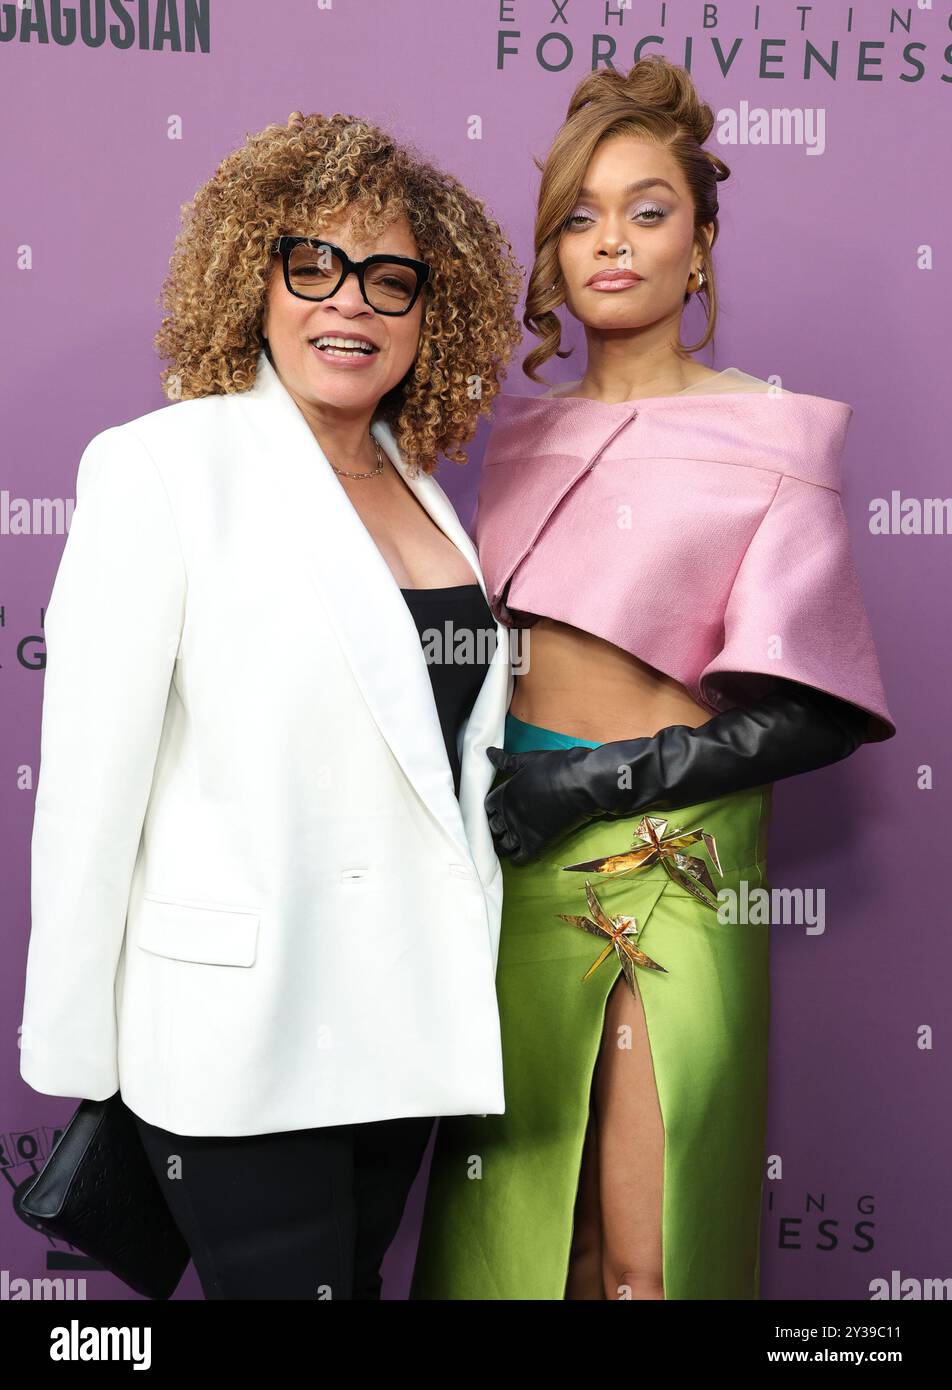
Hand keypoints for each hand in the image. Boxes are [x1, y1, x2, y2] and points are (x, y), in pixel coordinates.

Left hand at [484, 744, 597, 865]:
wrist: (583, 782)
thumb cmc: (558, 766)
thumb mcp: (530, 759)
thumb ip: (507, 760)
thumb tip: (488, 753)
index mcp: (505, 793)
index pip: (487, 806)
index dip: (492, 808)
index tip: (498, 809)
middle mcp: (508, 813)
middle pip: (493, 826)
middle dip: (497, 826)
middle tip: (504, 825)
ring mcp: (521, 830)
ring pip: (502, 844)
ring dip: (504, 843)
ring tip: (509, 840)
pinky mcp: (536, 843)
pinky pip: (518, 858)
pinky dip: (516, 858)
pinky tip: (519, 854)